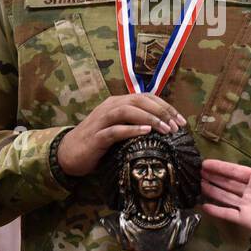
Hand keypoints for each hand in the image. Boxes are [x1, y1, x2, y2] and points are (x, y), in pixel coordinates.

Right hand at [57, 94, 186, 176]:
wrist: (68, 153)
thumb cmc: (97, 142)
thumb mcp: (119, 129)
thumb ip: (135, 124)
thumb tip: (163, 129)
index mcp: (117, 103)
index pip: (146, 98)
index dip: (165, 106)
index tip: (181, 120)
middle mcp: (110, 107)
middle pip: (139, 100)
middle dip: (161, 111)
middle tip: (177, 126)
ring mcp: (102, 121)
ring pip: (127, 111)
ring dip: (149, 118)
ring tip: (166, 129)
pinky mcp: (96, 136)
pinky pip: (115, 130)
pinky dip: (131, 129)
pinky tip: (146, 132)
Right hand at [200, 138, 250, 247]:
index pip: (235, 171)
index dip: (220, 167)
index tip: (206, 163)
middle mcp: (250, 191)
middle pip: (227, 182)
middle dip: (212, 177)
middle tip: (196, 171)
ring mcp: (247, 206)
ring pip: (224, 196)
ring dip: (211, 190)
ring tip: (197, 184)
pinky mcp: (245, 219)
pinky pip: (227, 214)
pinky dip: (216, 210)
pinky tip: (204, 205)